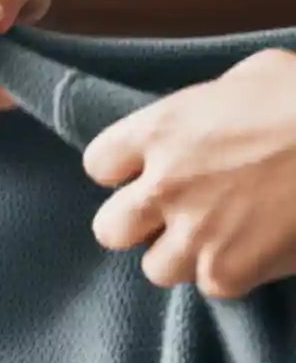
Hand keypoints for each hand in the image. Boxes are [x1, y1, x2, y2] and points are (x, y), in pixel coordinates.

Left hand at [84, 48, 295, 297]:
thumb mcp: (254, 76)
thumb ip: (210, 105)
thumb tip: (209, 117)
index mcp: (161, 130)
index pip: (99, 164)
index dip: (124, 172)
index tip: (146, 172)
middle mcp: (164, 185)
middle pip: (109, 229)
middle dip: (138, 225)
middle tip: (175, 216)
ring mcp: (194, 232)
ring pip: (156, 267)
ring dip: (185, 256)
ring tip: (225, 235)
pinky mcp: (229, 270)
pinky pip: (212, 286)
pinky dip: (234, 273)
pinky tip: (262, 248)